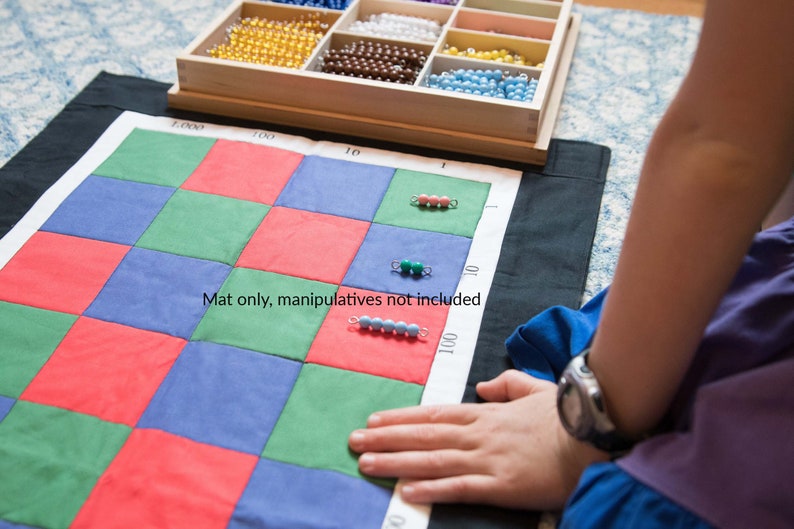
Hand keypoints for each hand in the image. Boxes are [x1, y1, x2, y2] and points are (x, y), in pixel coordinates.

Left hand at [348, 369, 606, 509]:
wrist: (590, 436)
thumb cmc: (562, 415)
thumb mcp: (532, 389)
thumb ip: (505, 385)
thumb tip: (482, 387)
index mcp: (484, 413)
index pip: (433, 415)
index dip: (401, 419)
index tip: (374, 421)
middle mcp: (477, 434)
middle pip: (423, 435)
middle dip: (386, 439)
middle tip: (354, 442)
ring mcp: (486, 459)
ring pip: (432, 459)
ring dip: (396, 461)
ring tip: (366, 463)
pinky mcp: (499, 484)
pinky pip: (459, 487)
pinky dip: (431, 488)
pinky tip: (406, 490)